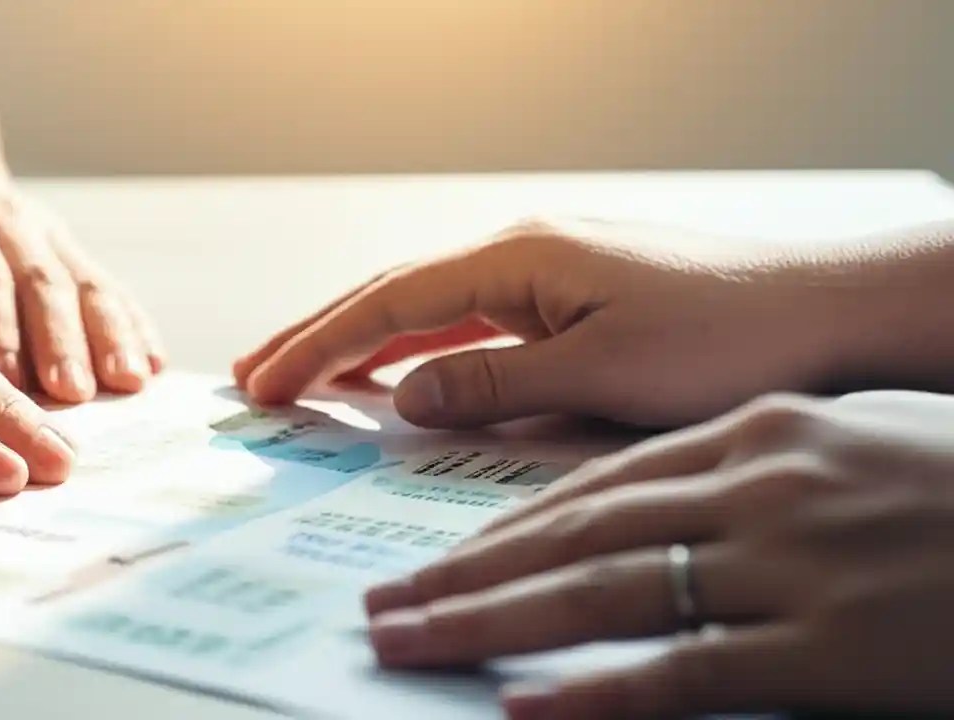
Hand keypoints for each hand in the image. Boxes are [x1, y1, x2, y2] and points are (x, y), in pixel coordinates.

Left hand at [0, 166, 163, 400]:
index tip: (6, 382)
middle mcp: (1, 214)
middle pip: (38, 276)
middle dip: (59, 338)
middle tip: (72, 394)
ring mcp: (45, 229)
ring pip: (83, 278)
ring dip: (109, 333)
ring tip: (128, 382)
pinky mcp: (72, 247)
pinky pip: (109, 285)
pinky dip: (133, 325)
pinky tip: (152, 364)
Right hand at [235, 217, 931, 427]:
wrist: (825, 310)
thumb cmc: (728, 335)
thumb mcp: (604, 369)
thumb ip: (495, 383)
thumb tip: (401, 395)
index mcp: (520, 257)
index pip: (391, 304)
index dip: (320, 345)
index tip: (264, 384)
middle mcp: (525, 253)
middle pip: (396, 295)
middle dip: (320, 333)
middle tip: (251, 371)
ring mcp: (547, 274)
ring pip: (430, 309)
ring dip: (363, 341)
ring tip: (302, 367)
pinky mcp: (572, 299)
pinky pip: (474, 324)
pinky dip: (422, 348)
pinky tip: (399, 368)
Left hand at [361, 391, 953, 718]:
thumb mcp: (855, 445)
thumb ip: (754, 472)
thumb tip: (668, 508)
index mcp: (758, 433)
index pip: (594, 483)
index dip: (504, 525)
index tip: (439, 552)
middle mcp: (756, 486)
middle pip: (571, 535)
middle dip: (463, 572)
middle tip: (384, 602)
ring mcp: (788, 564)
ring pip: (600, 594)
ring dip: (489, 623)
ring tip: (409, 641)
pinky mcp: (829, 648)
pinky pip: (686, 674)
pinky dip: (597, 696)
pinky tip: (524, 710)